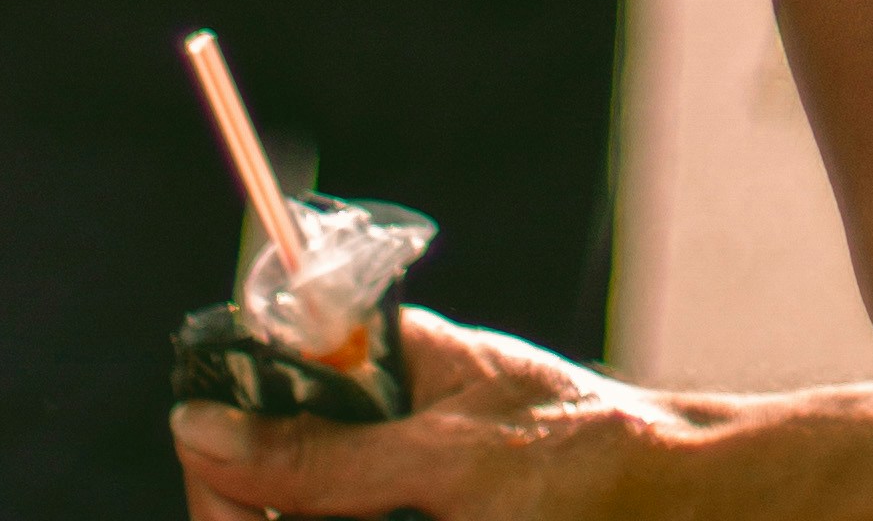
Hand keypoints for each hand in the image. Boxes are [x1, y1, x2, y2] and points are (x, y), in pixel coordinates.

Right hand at [174, 313, 673, 518]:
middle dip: (259, 509)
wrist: (673, 508)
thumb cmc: (585, 461)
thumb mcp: (446, 457)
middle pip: (270, 480)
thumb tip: (198, 426)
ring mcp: (397, 490)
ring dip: (301, 517)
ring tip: (395, 516)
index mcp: (386, 366)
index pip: (261, 389)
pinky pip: (355, 518)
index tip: (222, 493)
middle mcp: (382, 429)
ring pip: (306, 514)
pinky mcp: (415, 515)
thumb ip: (326, 454)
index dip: (225, 450)